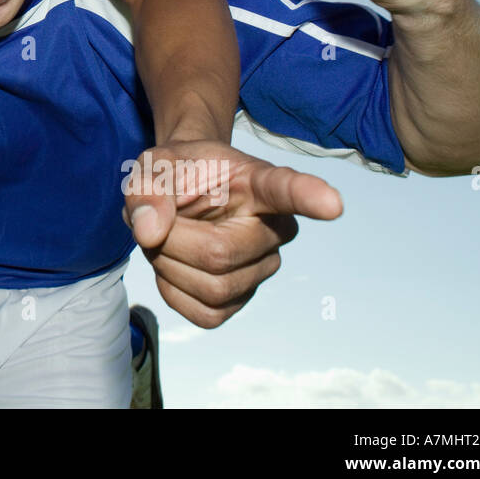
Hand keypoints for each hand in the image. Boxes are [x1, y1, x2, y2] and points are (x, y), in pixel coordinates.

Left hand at [122, 140, 342, 326]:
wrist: (179, 189)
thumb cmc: (175, 173)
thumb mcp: (152, 165)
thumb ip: (146, 187)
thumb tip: (150, 232)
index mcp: (257, 182)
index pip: (286, 189)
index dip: (310, 196)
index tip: (333, 203)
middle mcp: (274, 227)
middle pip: (218, 255)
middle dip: (168, 240)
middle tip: (158, 218)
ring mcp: (264, 267)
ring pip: (211, 289)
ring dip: (167, 265)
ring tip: (167, 236)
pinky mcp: (243, 297)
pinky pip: (205, 313)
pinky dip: (174, 290)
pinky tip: (175, 263)